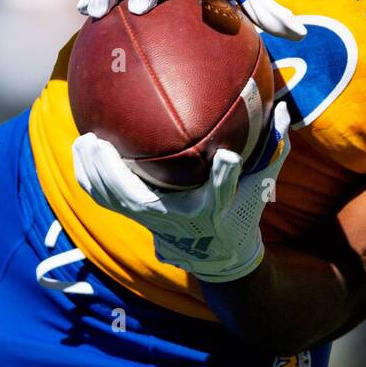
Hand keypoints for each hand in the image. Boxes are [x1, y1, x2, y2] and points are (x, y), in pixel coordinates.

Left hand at [72, 102, 291, 282]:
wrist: (219, 257)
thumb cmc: (239, 215)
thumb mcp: (261, 186)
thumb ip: (273, 150)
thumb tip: (284, 109)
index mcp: (215, 208)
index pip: (224, 188)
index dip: (226, 173)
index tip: (228, 156)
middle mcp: (178, 218)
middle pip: (137, 199)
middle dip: (114, 174)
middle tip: (99, 140)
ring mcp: (152, 221)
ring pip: (112, 200)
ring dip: (94, 174)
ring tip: (82, 143)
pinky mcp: (137, 218)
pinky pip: (105, 200)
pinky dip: (90, 179)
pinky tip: (82, 155)